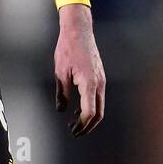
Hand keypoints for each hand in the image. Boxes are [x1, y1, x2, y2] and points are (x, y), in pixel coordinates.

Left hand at [54, 3, 105, 137]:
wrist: (79, 31)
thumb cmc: (68, 49)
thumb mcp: (61, 73)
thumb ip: (62, 94)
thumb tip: (62, 109)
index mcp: (89, 83)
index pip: (89, 112)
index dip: (82, 125)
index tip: (73, 130)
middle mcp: (99, 83)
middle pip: (98, 113)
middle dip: (87, 126)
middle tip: (75, 132)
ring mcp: (101, 80)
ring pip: (100, 106)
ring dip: (89, 117)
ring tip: (75, 123)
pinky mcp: (100, 77)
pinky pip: (98, 97)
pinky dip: (91, 107)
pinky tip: (79, 109)